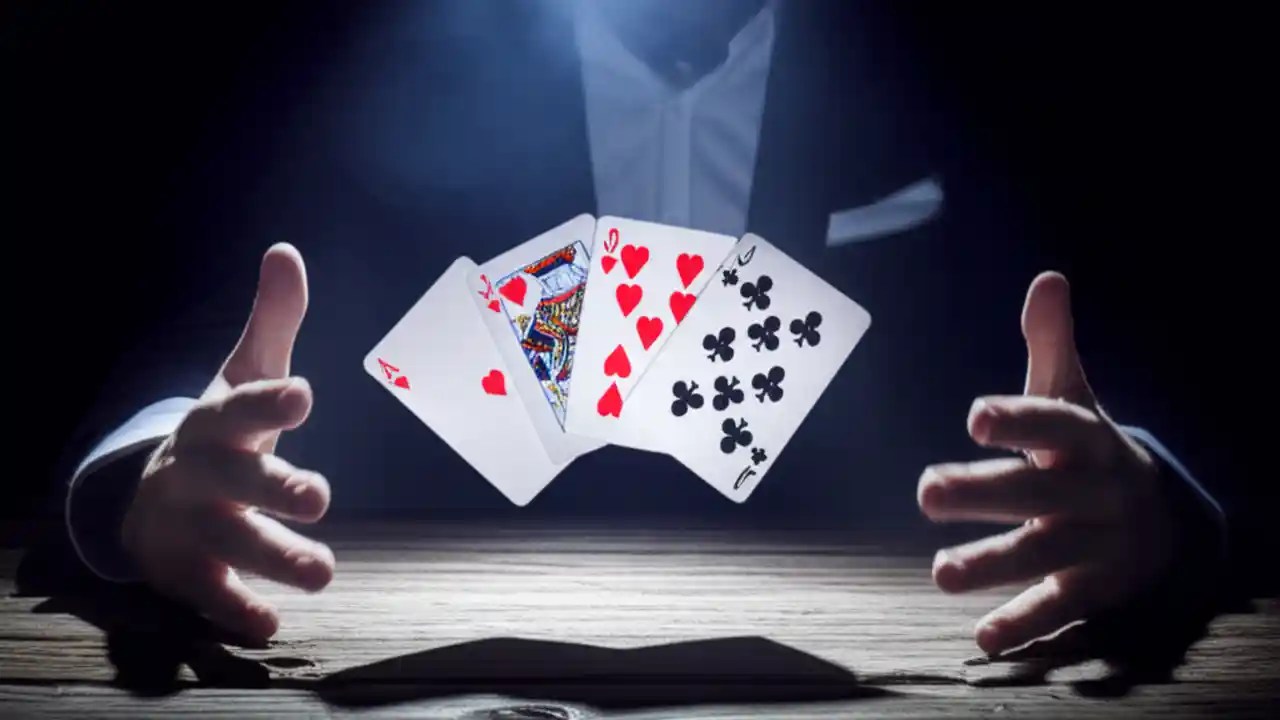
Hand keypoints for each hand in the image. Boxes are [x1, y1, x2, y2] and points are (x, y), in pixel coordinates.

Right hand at [122, 243, 332, 640]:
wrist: (153, 495)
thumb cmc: (221, 431)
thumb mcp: (244, 374)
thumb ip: (273, 321)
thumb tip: (286, 251)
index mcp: (220, 421)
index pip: (245, 407)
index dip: (270, 402)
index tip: (303, 395)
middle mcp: (203, 473)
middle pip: (238, 480)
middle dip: (275, 488)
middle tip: (320, 496)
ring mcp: (193, 525)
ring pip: (233, 542)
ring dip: (277, 557)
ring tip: (324, 572)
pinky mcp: (189, 573)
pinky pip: (212, 594)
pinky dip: (237, 610)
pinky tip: (269, 624)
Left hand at [918, 272, 1175, 654]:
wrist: (1162, 516)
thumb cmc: (1089, 448)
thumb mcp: (1075, 396)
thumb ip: (1052, 345)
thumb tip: (1047, 279)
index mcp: (1085, 438)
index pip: (1054, 425)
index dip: (1019, 420)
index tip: (976, 416)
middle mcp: (1093, 491)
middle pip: (1037, 493)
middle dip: (984, 493)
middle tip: (925, 491)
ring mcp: (1095, 544)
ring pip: (1043, 555)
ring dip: (992, 564)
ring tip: (940, 573)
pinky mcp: (1091, 590)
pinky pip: (1057, 607)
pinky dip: (1023, 625)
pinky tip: (983, 638)